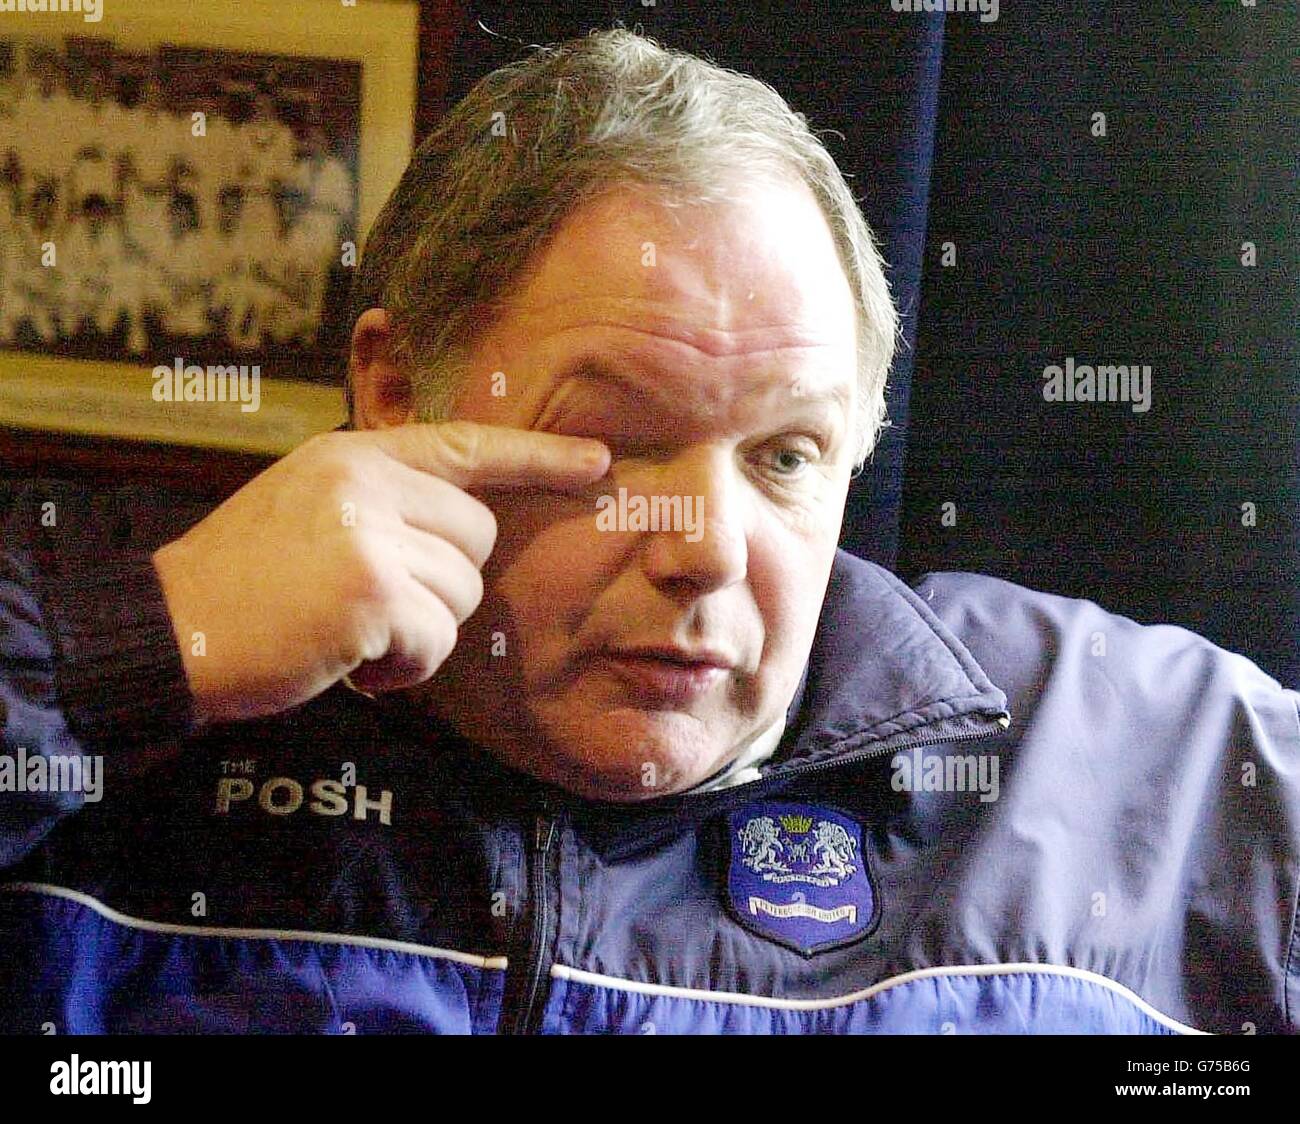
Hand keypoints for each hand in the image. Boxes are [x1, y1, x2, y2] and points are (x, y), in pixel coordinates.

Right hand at [152, 422, 609, 724]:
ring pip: (462, 595)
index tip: (598, 463)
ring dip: (419, 635)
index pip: (467, 444)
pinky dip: (403, 671)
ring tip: (352, 637)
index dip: (538, 457)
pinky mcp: (372, 594)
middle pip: (478, 538)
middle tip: (377, 609)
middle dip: (444, 585)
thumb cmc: (243, 584)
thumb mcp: (309, 509)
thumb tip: (463, 530)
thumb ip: (382, 503)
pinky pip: (436, 643)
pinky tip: (351, 666)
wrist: (164, 631)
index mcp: (353, 455)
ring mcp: (370, 534)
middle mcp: (366, 482)